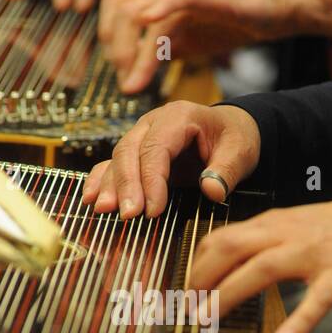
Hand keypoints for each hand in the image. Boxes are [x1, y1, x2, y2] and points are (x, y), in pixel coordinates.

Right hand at [80, 100, 259, 217]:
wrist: (229, 129)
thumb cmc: (234, 137)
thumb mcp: (240, 150)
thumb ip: (227, 170)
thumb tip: (211, 191)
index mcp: (178, 117)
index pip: (156, 148)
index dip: (151, 180)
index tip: (153, 210)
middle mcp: (153, 123)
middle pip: (130, 151)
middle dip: (127, 185)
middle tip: (128, 215)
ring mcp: (141, 136)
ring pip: (118, 158)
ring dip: (110, 186)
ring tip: (105, 211)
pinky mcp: (137, 152)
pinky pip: (112, 163)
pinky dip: (100, 180)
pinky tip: (91, 198)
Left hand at [99, 0, 331, 92]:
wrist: (282, 2)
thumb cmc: (240, 17)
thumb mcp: (191, 40)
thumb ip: (162, 50)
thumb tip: (135, 72)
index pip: (115, 10)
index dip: (110, 42)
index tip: (120, 75)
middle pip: (117, 6)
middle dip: (115, 47)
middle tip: (126, 82)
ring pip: (142, 7)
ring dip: (133, 48)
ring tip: (136, 81)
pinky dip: (159, 10)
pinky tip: (149, 26)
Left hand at [189, 194, 331, 332]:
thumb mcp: (299, 228)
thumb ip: (267, 243)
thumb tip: (231, 265)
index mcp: (275, 223)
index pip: (222, 237)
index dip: (196, 264)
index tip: (182, 290)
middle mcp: (289, 233)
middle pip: (231, 248)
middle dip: (201, 278)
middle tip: (185, 308)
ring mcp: (315, 252)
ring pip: (262, 268)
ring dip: (228, 294)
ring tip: (208, 320)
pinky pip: (319, 298)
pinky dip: (299, 319)